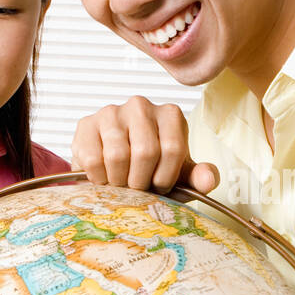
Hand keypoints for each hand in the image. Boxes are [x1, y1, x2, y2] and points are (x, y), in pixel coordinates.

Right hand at [72, 96, 218, 193]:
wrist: (117, 168)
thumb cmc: (153, 169)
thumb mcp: (180, 175)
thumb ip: (199, 178)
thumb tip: (208, 180)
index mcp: (170, 114)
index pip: (173, 149)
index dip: (166, 178)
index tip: (159, 186)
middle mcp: (141, 105)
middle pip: (145, 152)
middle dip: (141, 181)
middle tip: (137, 188)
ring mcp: (111, 111)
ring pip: (117, 156)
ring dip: (119, 182)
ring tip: (120, 184)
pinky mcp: (85, 124)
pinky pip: (92, 159)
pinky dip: (98, 178)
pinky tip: (104, 177)